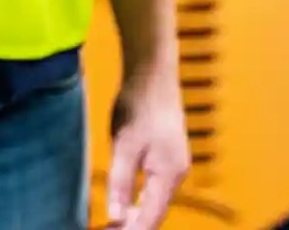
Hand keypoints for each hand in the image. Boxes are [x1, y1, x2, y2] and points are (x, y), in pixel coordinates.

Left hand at [106, 69, 189, 229]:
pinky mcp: (167, 155)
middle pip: (155, 212)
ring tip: (112, 224)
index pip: (151, 217)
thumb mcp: (125, 146)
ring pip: (155, 201)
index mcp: (169, 173)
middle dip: (132, 226)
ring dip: (136, 215)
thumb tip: (115, 216)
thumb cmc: (140, 105)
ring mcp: (174, 163)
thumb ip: (121, 182)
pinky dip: (140, 199)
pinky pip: (155, 188)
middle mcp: (177, 172)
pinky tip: (125, 201)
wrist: (153, 73)